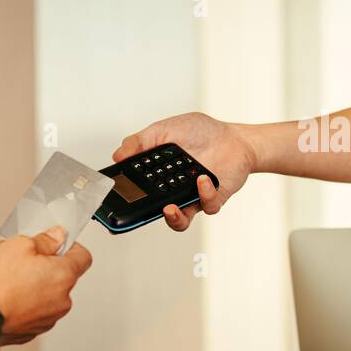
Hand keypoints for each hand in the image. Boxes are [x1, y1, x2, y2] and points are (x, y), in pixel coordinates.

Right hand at [0, 226, 92, 345]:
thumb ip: (44, 240)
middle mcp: (60, 301)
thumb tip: (56, 236)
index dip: (68, 246)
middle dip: (37, 262)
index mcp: (64, 276)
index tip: (54, 242)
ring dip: (25, 280)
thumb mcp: (19, 245)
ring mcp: (45, 319)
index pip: (82, 256)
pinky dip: (18, 300)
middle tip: (13, 255)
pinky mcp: (28, 331)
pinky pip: (29, 309)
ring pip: (41, 292)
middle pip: (57, 274)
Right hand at [113, 112, 256, 231]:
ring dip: (174, 217)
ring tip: (170, 207)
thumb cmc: (200, 133)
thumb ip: (139, 141)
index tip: (116, 199)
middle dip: (146, 216)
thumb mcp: (163, 129)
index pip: (138, 192)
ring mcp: (193, 197)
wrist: (234, 137)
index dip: (127, 199)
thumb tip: (118, 155)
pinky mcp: (213, 199)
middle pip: (155, 212)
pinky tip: (202, 178)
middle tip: (141, 210)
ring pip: (181, 220)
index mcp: (158, 176)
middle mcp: (173, 190)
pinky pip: (207, 206)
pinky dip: (204, 194)